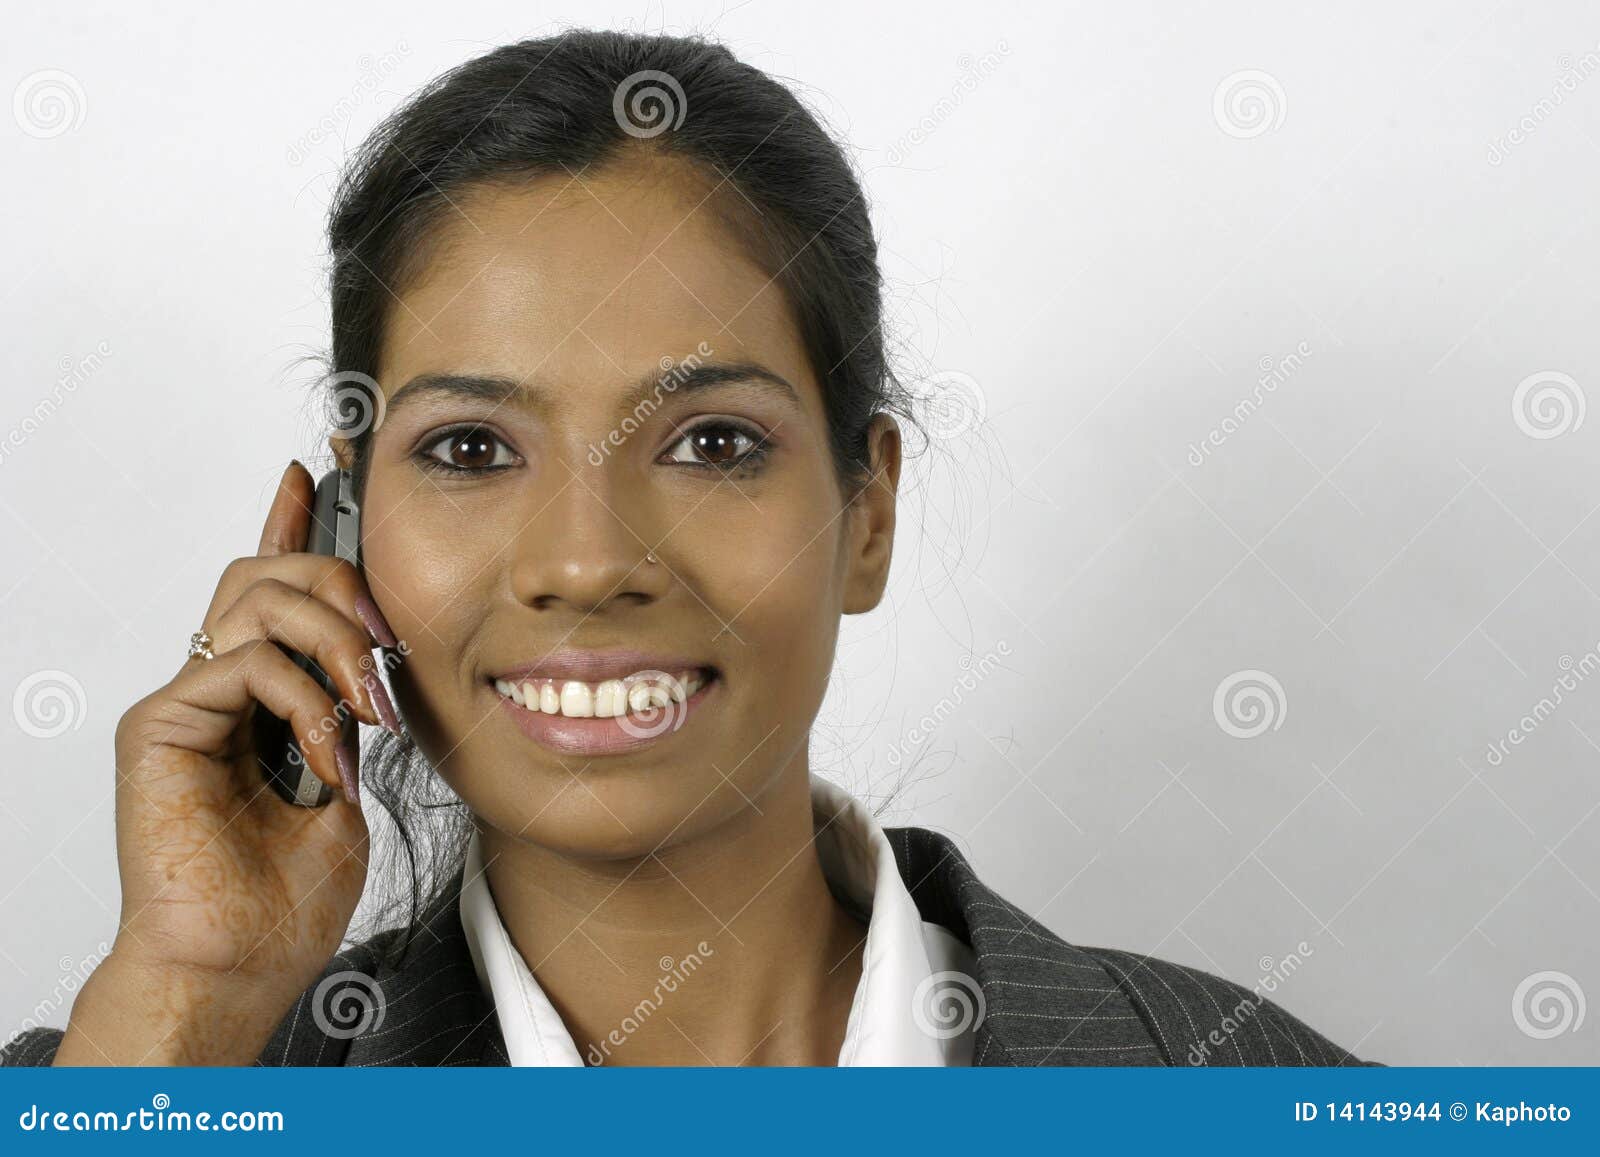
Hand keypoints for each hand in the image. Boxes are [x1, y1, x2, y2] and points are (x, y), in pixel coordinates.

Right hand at [55, 461, 401, 1063]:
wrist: (241, 965)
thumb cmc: (286, 899)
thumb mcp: (347, 783)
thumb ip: (348, 715)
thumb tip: (375, 672)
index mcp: (255, 697)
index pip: (266, 587)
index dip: (288, 522)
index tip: (316, 472)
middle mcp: (212, 687)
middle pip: (270, 572)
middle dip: (346, 587)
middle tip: (390, 649)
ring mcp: (183, 702)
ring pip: (261, 599)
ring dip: (338, 645)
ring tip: (370, 714)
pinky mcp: (158, 724)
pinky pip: (247, 663)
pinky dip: (307, 704)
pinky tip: (330, 760)